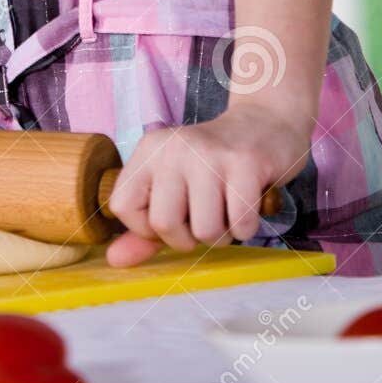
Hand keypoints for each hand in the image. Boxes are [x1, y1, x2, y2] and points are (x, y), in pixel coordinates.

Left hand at [103, 104, 310, 268]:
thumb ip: (145, 227)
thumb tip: (114, 260)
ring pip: (204, 231)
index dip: (147, 227)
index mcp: (150, 149)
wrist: (267, 122)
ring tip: (228, 208)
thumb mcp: (174, 186)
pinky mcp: (246, 163)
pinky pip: (240, 225)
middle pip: (164, 224)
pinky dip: (246, 228)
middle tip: (204, 214)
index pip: (123, 207)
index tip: (173, 212)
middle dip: (188, 237)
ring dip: (221, 234)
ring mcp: (211, 154)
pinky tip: (248, 202)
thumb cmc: (216, 164)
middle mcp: (175, 147)